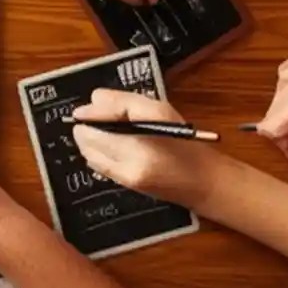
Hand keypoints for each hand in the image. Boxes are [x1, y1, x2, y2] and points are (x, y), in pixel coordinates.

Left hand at [71, 89, 224, 210]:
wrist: (201, 181)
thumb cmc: (183, 141)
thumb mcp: (160, 110)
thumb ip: (123, 102)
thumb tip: (92, 101)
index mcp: (139, 145)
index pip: (93, 127)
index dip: (89, 115)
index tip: (91, 109)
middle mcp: (128, 166)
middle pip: (86, 142)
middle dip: (87, 127)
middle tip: (100, 118)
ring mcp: (124, 179)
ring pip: (88, 154)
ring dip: (90, 140)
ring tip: (106, 130)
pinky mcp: (124, 186)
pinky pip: (98, 166)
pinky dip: (98, 152)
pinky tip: (112, 145)